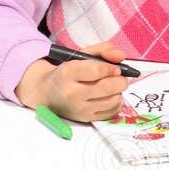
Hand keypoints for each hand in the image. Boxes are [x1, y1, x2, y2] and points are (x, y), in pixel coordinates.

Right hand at [14, 41, 132, 121]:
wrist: (47, 93)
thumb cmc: (66, 72)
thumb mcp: (80, 55)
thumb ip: (102, 50)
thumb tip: (121, 56)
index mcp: (68, 73)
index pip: (98, 70)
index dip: (112, 68)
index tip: (115, 67)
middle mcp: (72, 93)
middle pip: (108, 87)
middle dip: (120, 80)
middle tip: (119, 76)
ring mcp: (80, 109)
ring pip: (113, 100)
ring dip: (118, 92)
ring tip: (112, 86)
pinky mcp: (86, 119)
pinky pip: (112, 112)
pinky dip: (116, 103)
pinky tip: (109, 97)